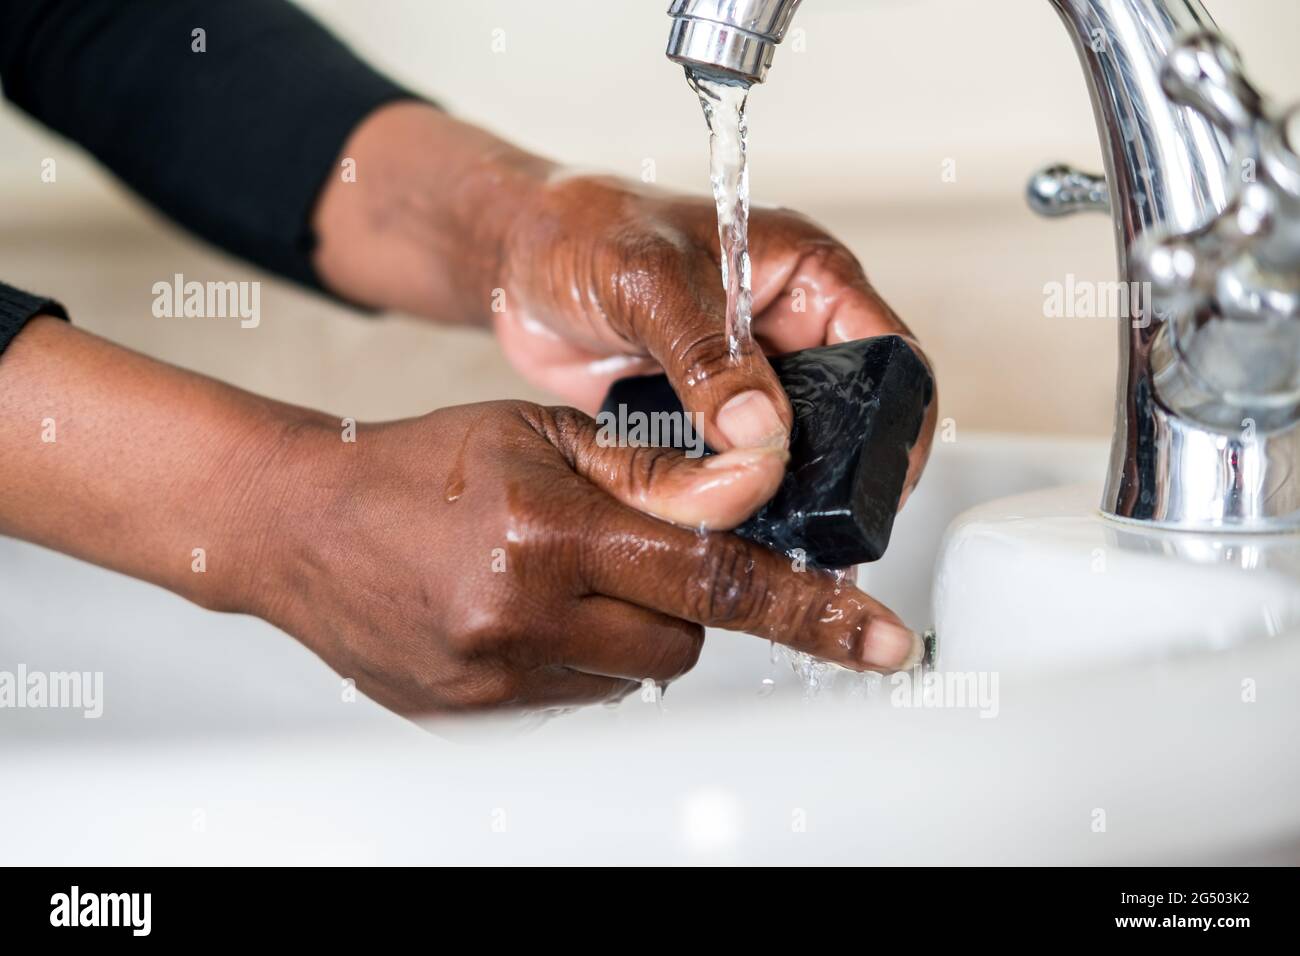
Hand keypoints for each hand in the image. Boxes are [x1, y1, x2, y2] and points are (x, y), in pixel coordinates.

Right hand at [256, 401, 923, 715]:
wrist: (298, 525)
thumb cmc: (418, 466)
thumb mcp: (539, 434)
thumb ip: (652, 471)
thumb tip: (748, 495)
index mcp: (549, 530)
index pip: (717, 578)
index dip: (812, 612)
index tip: (883, 642)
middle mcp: (525, 616)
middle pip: (686, 639)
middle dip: (685, 600)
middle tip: (625, 552)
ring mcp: (498, 680)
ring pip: (638, 676)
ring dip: (628, 630)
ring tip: (556, 577)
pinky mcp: (476, 720)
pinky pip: (580, 700)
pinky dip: (579, 660)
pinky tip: (523, 612)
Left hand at [494, 175, 935, 481]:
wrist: (511, 265)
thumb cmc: (581, 231)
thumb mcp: (649, 281)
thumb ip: (708, 357)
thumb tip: (763, 434)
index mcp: (805, 276)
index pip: (890, 355)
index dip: (899, 422)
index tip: (881, 484)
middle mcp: (785, 332)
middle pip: (848, 419)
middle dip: (836, 472)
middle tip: (820, 524)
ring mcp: (743, 381)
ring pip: (788, 456)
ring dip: (776, 493)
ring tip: (766, 533)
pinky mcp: (700, 421)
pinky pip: (730, 473)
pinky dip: (724, 500)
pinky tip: (713, 523)